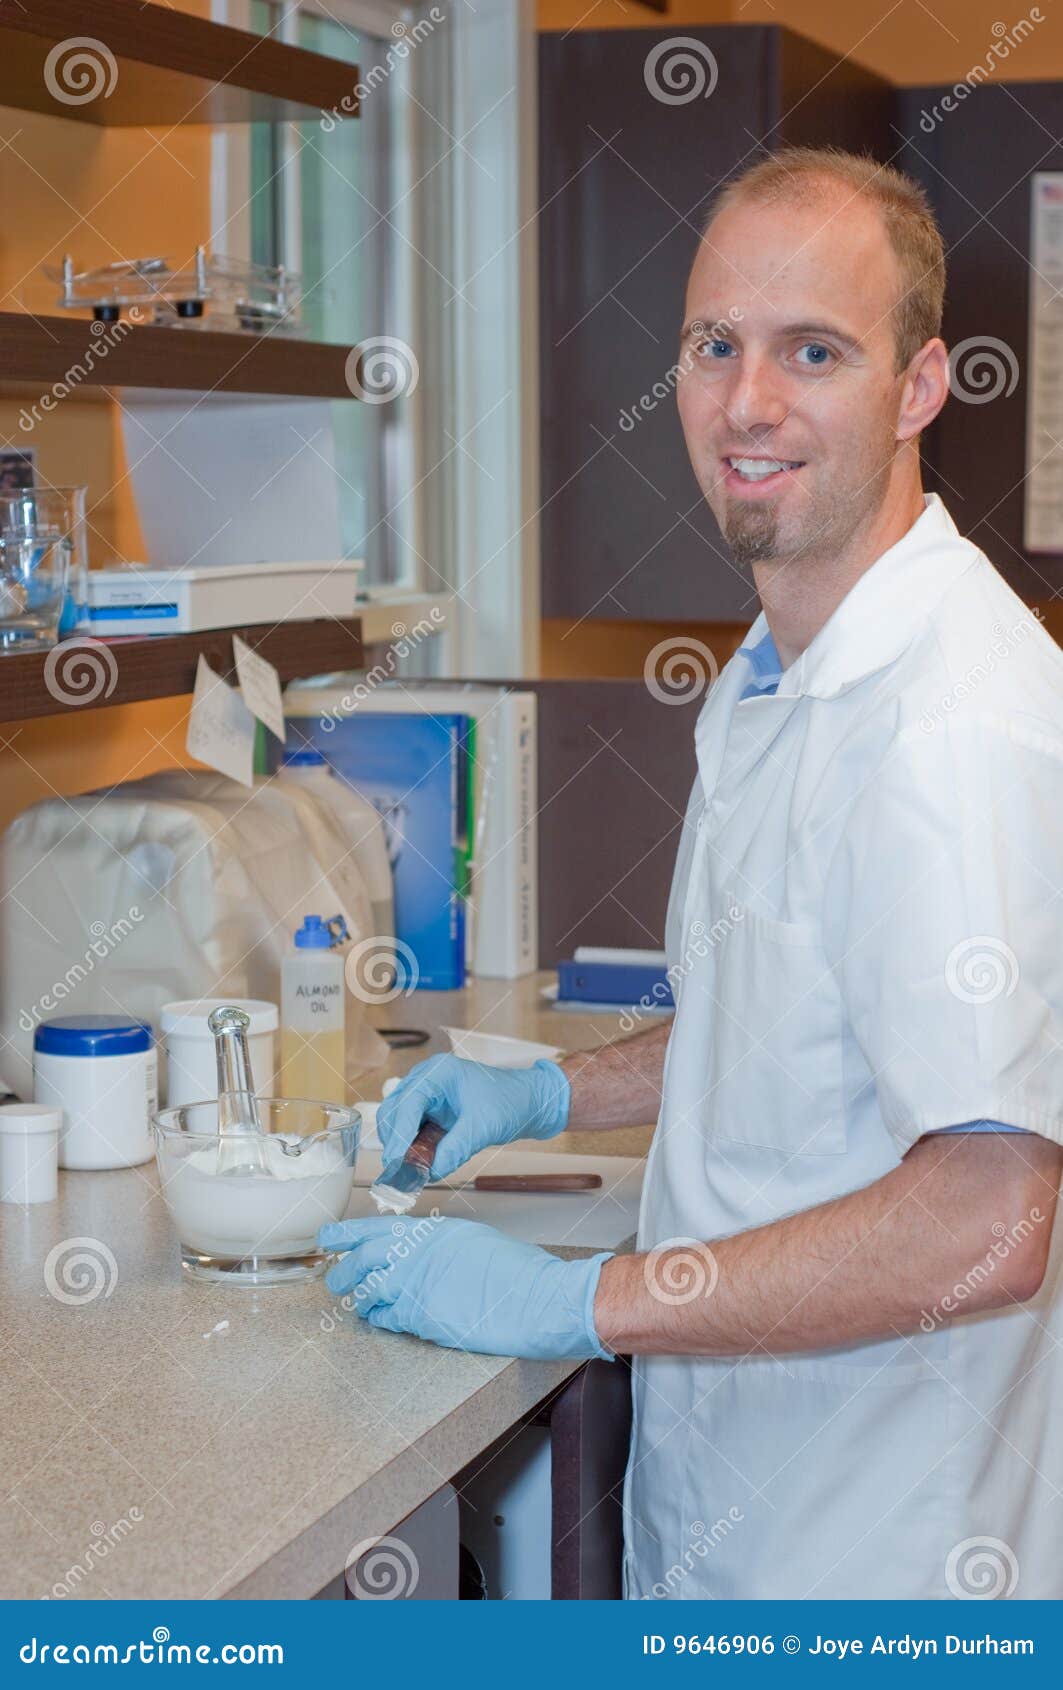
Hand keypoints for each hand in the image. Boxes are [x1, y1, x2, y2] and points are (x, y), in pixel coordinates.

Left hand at [320, 1215, 612, 1360]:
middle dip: (343, 1273)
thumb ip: (439, 1246)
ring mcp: (417, 1284)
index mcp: (432, 1231)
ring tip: (358, 1305)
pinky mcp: (421, 1316)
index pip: (376, 1227)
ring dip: (359, 1301)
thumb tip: (419, 1256)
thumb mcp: (473, 1241)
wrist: (536, 1298)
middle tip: (335, 1279)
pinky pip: (387, 1318)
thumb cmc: (517, 1272)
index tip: (327, 1236)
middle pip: (362, 1261)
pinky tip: (384, 1319)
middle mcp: (418, 1253)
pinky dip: (381, 1319)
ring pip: (367, 1292)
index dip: (346, 1233)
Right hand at [375, 1054, 569, 1180]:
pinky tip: (420, 1166)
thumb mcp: (483, 1127)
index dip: (399, 1135)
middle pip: (394, 1112)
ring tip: (410, 1173)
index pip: (407, 1103)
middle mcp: (427, 1080)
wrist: (530, 1102)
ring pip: (398, 1123)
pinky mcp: (431, 1112)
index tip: (396, 1162)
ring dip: (402, 1148)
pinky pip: (412, 1131)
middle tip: (401, 1174)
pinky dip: (412, 1149)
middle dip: (396, 1143)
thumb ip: (455, 1149)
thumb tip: (428, 1173)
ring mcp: (427, 1096)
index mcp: (438, 1073)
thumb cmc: (511, 1102)